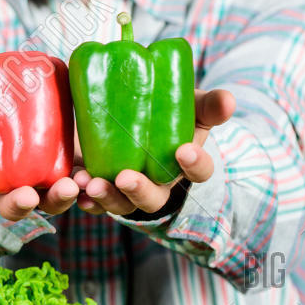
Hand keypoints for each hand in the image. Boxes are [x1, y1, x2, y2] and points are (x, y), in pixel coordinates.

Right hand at [0, 68, 80, 219]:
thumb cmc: (13, 101)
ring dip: (57, 201)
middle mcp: (15, 183)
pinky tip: (90, 183)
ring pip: (49, 204)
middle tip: (26, 196)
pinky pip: (82, 195)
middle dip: (17, 205)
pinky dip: (87, 192)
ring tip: (69, 187)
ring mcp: (46, 186)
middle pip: (10, 205)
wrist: (59, 97)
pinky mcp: (76, 181)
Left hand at [75, 88, 236, 216]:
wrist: (130, 115)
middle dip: (140, 190)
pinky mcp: (100, 188)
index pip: (198, 171)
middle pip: (153, 198)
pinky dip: (84, 198)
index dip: (194, 164)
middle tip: (126, 177)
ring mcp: (127, 191)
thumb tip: (229, 100)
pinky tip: (76, 189)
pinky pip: (93, 202)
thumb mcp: (190, 105)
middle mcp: (157, 185)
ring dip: (107, 197)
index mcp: (184, 164)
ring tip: (91, 184)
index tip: (184, 150)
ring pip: (120, 204)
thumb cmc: (167, 113)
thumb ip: (208, 104)